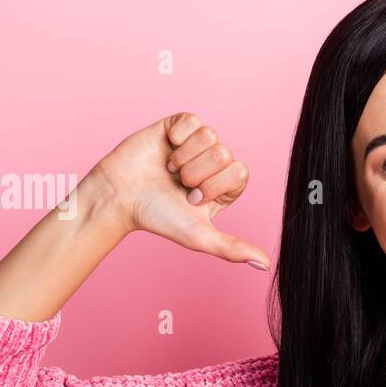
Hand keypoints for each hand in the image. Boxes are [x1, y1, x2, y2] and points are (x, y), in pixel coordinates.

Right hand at [87, 114, 270, 266]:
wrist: (119, 196)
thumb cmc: (158, 216)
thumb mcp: (199, 236)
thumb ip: (233, 248)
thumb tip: (266, 265)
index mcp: (224, 186)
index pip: (239, 172)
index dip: (215, 185)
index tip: (192, 198)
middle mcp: (214, 163)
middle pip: (225, 153)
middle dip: (197, 173)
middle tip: (178, 185)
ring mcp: (196, 143)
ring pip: (210, 136)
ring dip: (185, 158)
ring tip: (169, 170)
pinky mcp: (178, 126)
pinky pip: (192, 121)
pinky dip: (176, 138)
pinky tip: (165, 150)